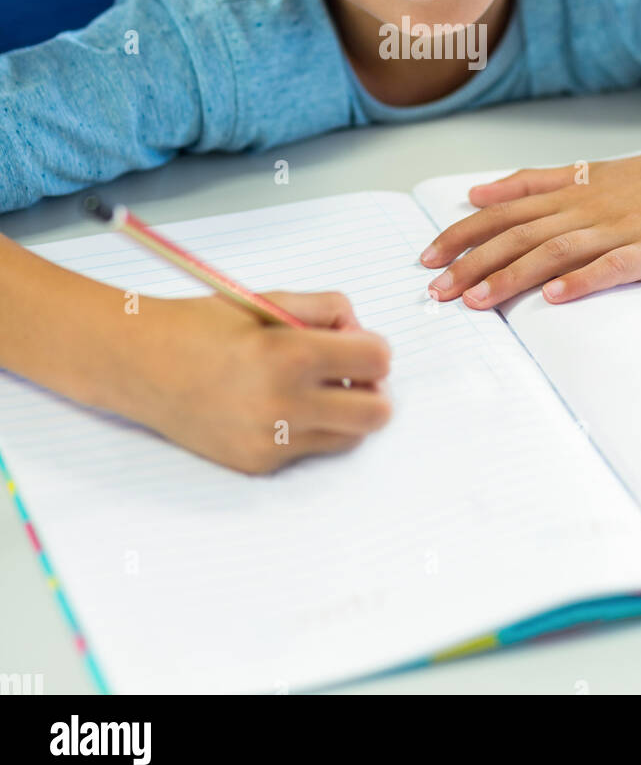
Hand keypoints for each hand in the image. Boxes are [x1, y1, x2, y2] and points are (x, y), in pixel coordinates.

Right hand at [129, 290, 391, 473]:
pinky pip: (308, 449)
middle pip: (376, 412)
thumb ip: (325, 309)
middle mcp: (283, 404)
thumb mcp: (267, 300)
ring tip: (313, 388)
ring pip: (348, 437)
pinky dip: (306, 429)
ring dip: (343, 412)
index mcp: (289, 354)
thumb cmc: (202, 326)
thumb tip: (360, 332)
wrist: (140, 365)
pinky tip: (274, 406)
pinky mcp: (257, 464)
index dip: (373, 347)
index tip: (358, 343)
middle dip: (372, 388)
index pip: (376, 360)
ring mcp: (270, 441)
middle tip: (349, 372)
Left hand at [421, 141, 640, 308]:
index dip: (461, 236)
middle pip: (519, 236)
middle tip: (436, 291)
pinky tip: (556, 297)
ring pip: (555, 252)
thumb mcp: (584, 173)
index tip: (426, 259)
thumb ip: (530, 184)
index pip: (501, 214)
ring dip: (513, 276)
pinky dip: (583, 280)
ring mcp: (618, 229)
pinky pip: (612, 265)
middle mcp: (584, 209)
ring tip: (478, 300)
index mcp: (567, 193)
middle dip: (473, 264)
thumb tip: (475, 193)